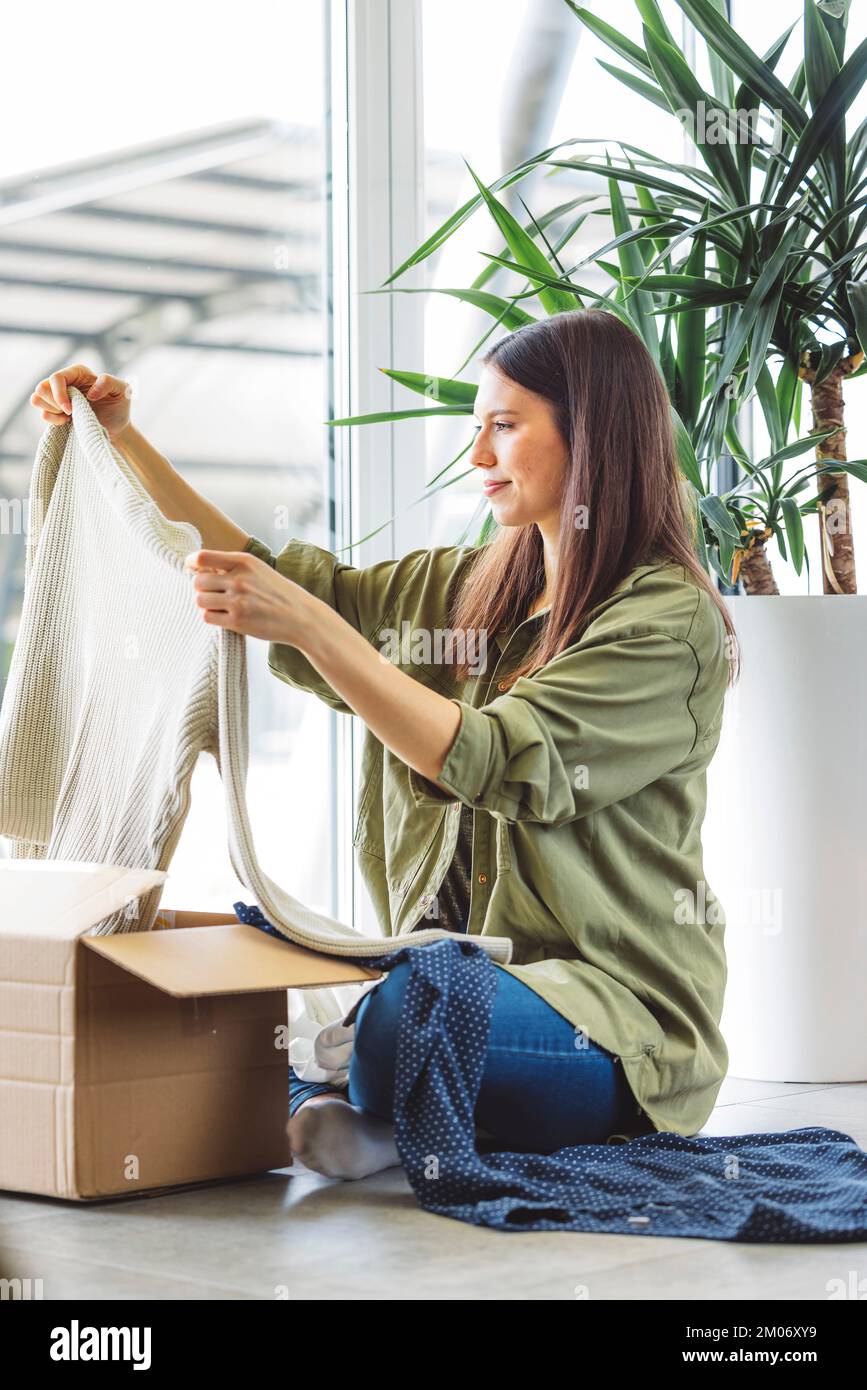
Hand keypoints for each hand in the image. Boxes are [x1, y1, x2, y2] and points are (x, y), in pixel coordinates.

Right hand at [30, 365, 131, 438]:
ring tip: (69, 416)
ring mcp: (58, 397)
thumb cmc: (120, 406)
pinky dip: (52, 420)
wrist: (118, 427)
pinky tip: (67, 422)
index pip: (56, 378)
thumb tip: (90, 392)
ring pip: (36, 399)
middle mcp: (66, 382)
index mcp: (78, 373)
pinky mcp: (56, 411)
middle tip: (71, 412)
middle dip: (53, 403)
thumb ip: (110, 382)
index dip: (59, 394)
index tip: (70, 410)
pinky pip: (42, 413)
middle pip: (41, 387)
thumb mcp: (124, 391)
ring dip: (50, 411)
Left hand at [184, 549, 316, 645]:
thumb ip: (232, 566)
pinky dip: (212, 617)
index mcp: (244, 561)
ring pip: (200, 600)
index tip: (193, 568)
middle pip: (197, 582)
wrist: (301, 616)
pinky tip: (225, 615)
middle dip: (201, 588)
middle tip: (213, 592)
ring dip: (206, 603)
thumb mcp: (259, 569)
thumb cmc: (279, 592)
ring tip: (219, 605)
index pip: (202, 558)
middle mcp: (239, 579)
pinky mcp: (237, 621)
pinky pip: (207, 617)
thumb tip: (200, 568)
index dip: (192, 563)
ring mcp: (237, 601)